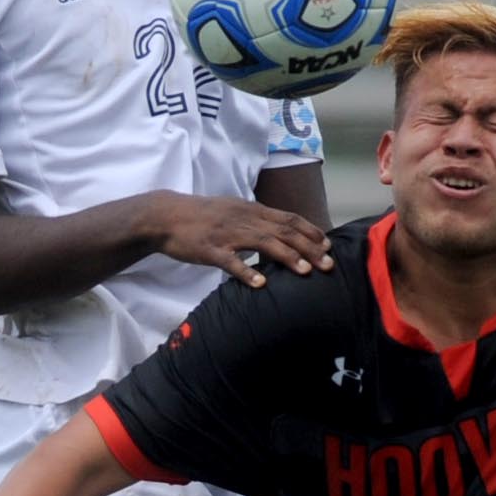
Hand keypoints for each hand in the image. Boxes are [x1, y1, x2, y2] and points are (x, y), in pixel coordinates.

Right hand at [149, 193, 332, 288]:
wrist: (165, 215)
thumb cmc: (202, 217)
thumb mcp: (233, 212)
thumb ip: (257, 222)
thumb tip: (280, 234)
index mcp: (251, 210)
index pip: (288, 218)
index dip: (310, 232)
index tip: (329, 246)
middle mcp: (243, 218)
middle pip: (283, 231)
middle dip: (309, 248)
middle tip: (329, 265)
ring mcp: (227, 233)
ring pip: (263, 243)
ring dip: (287, 257)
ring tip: (306, 272)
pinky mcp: (210, 249)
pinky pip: (231, 262)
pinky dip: (247, 272)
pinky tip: (261, 285)